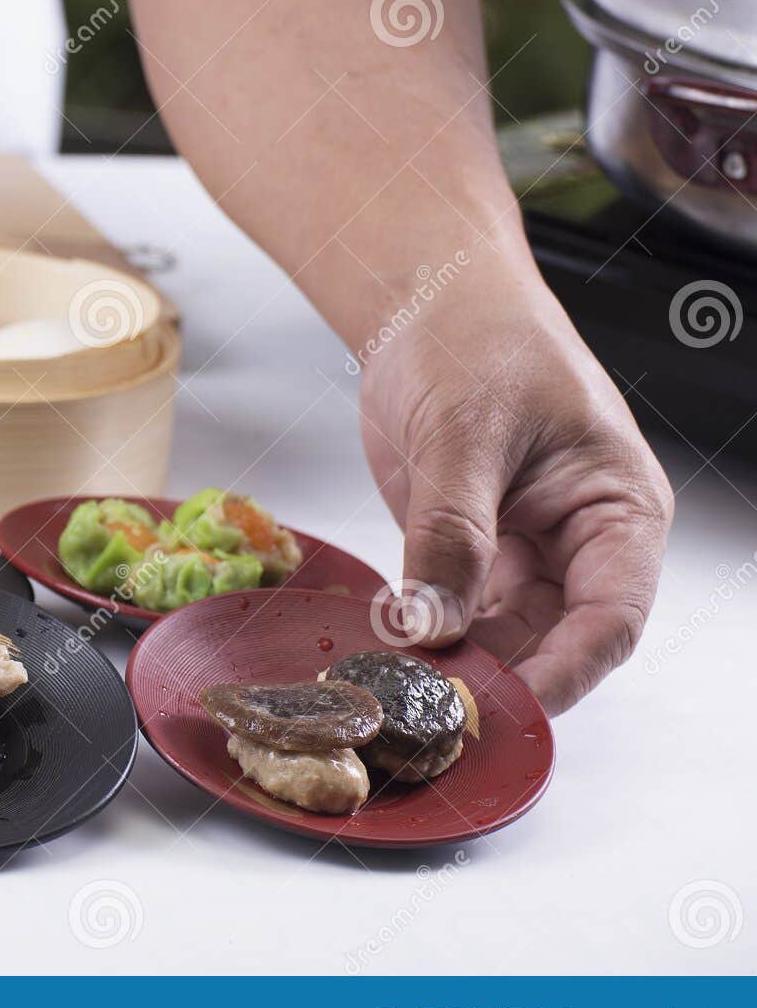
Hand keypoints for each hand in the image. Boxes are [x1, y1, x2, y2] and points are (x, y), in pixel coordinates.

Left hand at [357, 286, 672, 713]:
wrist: (422, 298)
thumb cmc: (472, 335)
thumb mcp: (464, 434)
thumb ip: (450, 534)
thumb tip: (430, 625)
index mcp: (617, 508)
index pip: (609, 618)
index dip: (562, 673)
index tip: (503, 706)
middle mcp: (580, 540)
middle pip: (554, 641)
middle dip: (498, 678)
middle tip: (432, 710)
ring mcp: (523, 549)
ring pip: (502, 636)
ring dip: (457, 664)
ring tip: (401, 688)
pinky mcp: (470, 549)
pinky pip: (457, 611)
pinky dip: (428, 635)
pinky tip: (389, 651)